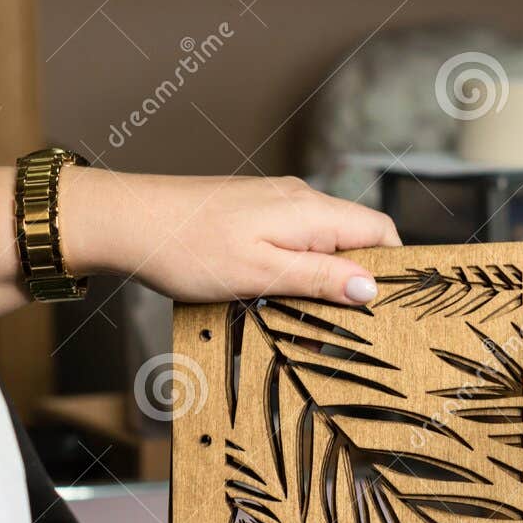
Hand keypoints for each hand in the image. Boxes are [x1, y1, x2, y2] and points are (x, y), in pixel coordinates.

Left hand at [63, 168, 401, 304]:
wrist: (126, 220)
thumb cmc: (189, 249)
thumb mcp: (263, 274)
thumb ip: (321, 279)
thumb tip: (371, 287)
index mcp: (310, 211)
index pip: (380, 230)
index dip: (395, 267)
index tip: (393, 305)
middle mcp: (299, 200)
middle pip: (355, 237)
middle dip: (359, 279)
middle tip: (352, 323)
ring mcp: (275, 203)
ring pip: (324, 241)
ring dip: (326, 278)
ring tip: (314, 316)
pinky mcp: (253, 213)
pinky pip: (295, 240)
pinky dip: (299, 268)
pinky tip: (281, 294)